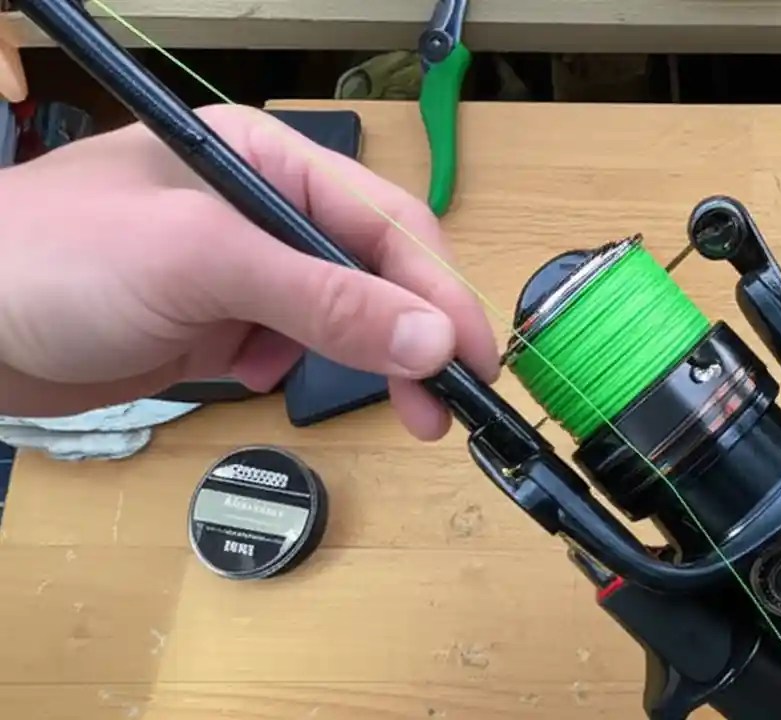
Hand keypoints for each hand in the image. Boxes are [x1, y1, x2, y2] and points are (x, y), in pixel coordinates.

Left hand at [0, 104, 497, 438]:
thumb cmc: (53, 260)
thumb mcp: (202, 264)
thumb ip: (324, 299)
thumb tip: (433, 339)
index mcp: (267, 160)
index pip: (384, 224)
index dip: (437, 293)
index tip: (474, 360)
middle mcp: (265, 208)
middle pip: (377, 269)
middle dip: (416, 334)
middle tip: (447, 405)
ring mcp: (244, 267)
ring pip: (347, 312)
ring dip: (373, 358)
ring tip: (404, 410)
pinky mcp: (223, 318)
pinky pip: (299, 343)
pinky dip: (306, 368)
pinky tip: (272, 378)